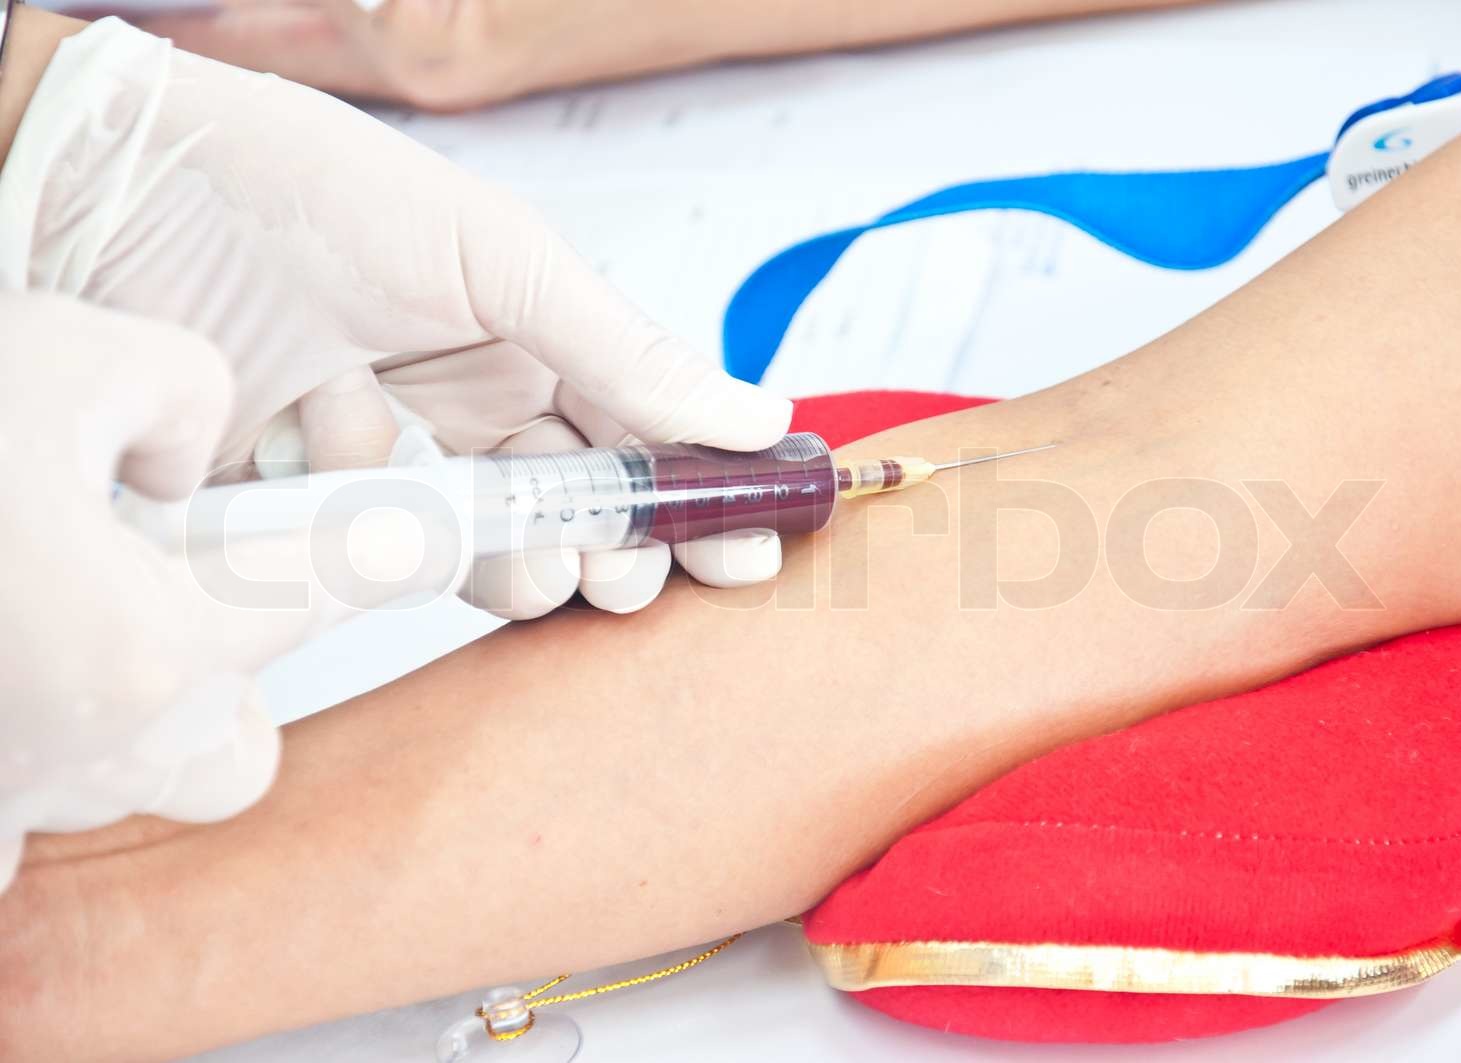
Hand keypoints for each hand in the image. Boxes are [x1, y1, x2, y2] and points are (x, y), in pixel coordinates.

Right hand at [0, 292, 448, 891]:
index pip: (334, 596)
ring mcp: (17, 790)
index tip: (413, 525)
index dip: (376, 543)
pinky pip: (59, 784)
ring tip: (80, 591)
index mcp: (148, 651)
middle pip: (241, 732)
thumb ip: (180, 388)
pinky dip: (65, 722)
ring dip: (156, 696)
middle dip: (234, 649)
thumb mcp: (68, 353)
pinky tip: (30, 631)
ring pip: (160, 770)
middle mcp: (91, 750)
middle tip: (174, 559)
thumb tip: (192, 440)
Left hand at [4, 17, 790, 619]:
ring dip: (524, 569)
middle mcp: (473, 406)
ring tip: (540, 571)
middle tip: (628, 577)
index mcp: (536, 342)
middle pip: (576, 508)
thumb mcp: (501, 259)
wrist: (132, 197)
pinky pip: (377, 557)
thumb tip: (755, 418)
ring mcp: (397, 459)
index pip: (642, 435)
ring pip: (488, 548)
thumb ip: (624, 350)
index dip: (694, 498)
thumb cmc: (323, 195)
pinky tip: (357, 481)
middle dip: (616, 552)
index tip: (743, 555)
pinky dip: (384, 541)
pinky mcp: (312, 507)